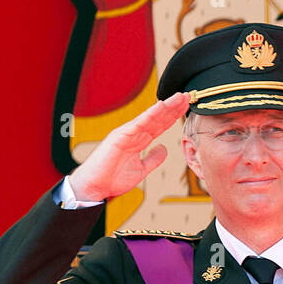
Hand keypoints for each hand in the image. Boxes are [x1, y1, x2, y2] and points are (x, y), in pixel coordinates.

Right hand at [68, 93, 189, 202]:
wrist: (94, 187)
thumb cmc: (112, 179)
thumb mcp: (141, 170)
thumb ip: (153, 159)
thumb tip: (164, 149)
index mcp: (138, 140)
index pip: (160, 125)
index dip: (173, 116)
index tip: (185, 107)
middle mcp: (134, 134)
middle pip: (158, 118)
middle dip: (173, 108)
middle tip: (187, 96)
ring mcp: (127, 133)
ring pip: (150, 117)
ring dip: (166, 107)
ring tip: (179, 97)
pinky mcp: (120, 136)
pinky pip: (138, 123)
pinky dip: (150, 114)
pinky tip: (162, 106)